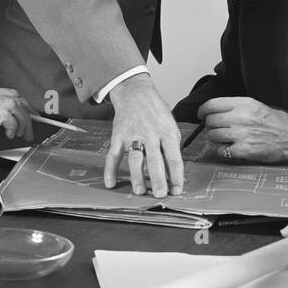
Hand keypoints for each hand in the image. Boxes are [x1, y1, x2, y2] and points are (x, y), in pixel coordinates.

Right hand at [0, 86, 33, 151]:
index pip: (9, 93)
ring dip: (23, 121)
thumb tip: (0, 125)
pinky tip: (9, 134)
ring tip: (20, 133)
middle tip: (29, 128)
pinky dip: (13, 126)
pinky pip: (9, 116)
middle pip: (17, 98)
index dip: (22, 105)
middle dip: (27, 113)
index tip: (27, 116)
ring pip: (16, 105)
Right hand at [106, 75, 182, 197]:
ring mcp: (133, 135)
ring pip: (135, 159)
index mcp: (167, 132)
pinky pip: (113, 155)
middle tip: (159, 195)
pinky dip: (110, 170)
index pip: (174, 158)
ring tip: (139, 191)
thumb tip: (174, 173)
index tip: (177, 191)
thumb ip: (172, 147)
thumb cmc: (156, 111)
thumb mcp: (170, 125)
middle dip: (158, 179)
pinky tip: (111, 183)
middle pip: (155, 160)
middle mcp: (150, 134)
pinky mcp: (118, 136)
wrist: (135, 92)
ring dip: (137, 176)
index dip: (176, 176)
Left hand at [197, 97, 287, 162]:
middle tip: (215, 128)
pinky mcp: (244, 150)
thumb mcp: (256, 105)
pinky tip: (230, 147)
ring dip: (215, 137)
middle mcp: (241, 117)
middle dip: (209, 125)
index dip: (203, 110)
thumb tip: (215, 110)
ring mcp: (242, 134)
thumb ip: (236, 106)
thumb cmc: (277, 122)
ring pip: (213, 135)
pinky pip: (221, 150)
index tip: (201, 114)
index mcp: (244, 104)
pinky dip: (222, 150)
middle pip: (210, 120)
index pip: (212, 104)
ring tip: (224, 138)